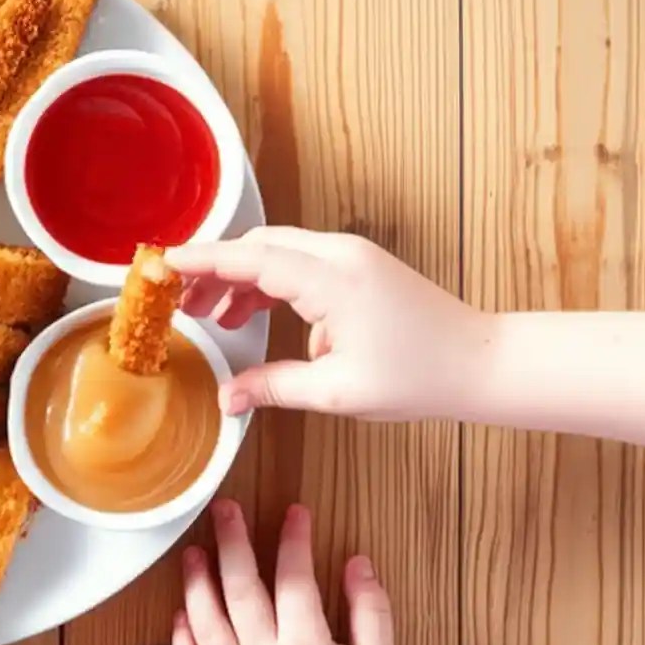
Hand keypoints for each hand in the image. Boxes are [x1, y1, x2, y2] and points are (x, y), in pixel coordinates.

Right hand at [165, 227, 490, 419]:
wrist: (481, 363)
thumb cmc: (420, 376)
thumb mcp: (338, 391)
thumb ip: (274, 388)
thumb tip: (227, 397)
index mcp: (332, 279)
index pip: (251, 258)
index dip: (202, 260)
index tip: (163, 263)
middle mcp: (339, 255)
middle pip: (257, 247)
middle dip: (213, 270)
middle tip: (178, 301)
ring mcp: (351, 257)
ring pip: (276, 252)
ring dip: (239, 278)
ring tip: (209, 314)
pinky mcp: (358, 267)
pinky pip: (298, 264)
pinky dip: (268, 283)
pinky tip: (252, 316)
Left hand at [173, 500, 395, 644]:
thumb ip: (372, 618)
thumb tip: (359, 565)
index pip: (295, 580)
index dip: (293, 541)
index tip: (295, 512)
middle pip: (242, 590)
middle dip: (232, 544)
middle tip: (224, 509)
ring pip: (207, 625)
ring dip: (197, 585)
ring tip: (191, 553)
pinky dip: (183, 641)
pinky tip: (180, 616)